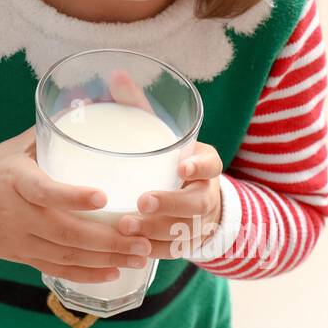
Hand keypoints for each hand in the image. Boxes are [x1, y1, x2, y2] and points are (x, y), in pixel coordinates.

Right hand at [0, 126, 150, 283]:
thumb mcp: (15, 147)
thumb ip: (51, 134)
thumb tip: (88, 104)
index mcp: (15, 180)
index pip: (43, 191)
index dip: (71, 196)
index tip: (103, 196)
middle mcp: (17, 214)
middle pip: (64, 232)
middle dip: (107, 239)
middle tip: (141, 237)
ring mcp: (20, 240)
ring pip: (65, 255)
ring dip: (105, 258)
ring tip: (140, 257)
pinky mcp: (23, 256)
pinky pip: (57, 269)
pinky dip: (86, 275)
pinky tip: (114, 272)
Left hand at [102, 69, 222, 259]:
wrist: (195, 202)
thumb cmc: (168, 159)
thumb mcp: (161, 134)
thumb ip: (140, 108)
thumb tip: (116, 75)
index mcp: (205, 165)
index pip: (210, 164)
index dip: (199, 167)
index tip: (181, 168)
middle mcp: (205, 195)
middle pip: (196, 204)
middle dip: (170, 204)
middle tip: (142, 201)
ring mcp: (197, 223)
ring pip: (182, 232)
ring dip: (155, 231)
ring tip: (124, 228)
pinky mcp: (184, 243)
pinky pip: (171, 251)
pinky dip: (151, 252)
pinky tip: (128, 251)